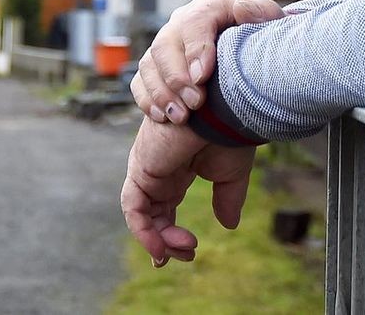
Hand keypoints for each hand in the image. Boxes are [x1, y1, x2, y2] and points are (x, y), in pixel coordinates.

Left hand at [120, 116, 255, 265]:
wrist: (226, 111)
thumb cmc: (230, 133)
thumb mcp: (231, 175)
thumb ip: (227, 200)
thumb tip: (229, 225)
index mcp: (177, 169)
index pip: (164, 207)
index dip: (170, 232)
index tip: (187, 252)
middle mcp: (158, 169)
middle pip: (151, 215)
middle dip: (166, 240)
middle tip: (188, 254)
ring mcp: (147, 168)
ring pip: (141, 214)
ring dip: (158, 239)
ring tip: (184, 249)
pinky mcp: (141, 168)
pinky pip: (133, 207)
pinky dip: (144, 230)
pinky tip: (163, 246)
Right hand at [131, 0, 286, 124]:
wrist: (247, 76)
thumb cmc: (260, 47)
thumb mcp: (268, 29)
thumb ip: (263, 14)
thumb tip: (243, 10)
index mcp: (211, 8)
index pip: (195, 21)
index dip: (196, 47)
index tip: (203, 76)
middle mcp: (183, 23)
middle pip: (165, 43)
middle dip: (177, 77)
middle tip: (195, 103)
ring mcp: (165, 46)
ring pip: (149, 64)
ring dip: (162, 93)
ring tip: (181, 118)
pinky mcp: (153, 69)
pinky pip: (139, 83)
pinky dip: (148, 100)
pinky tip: (163, 117)